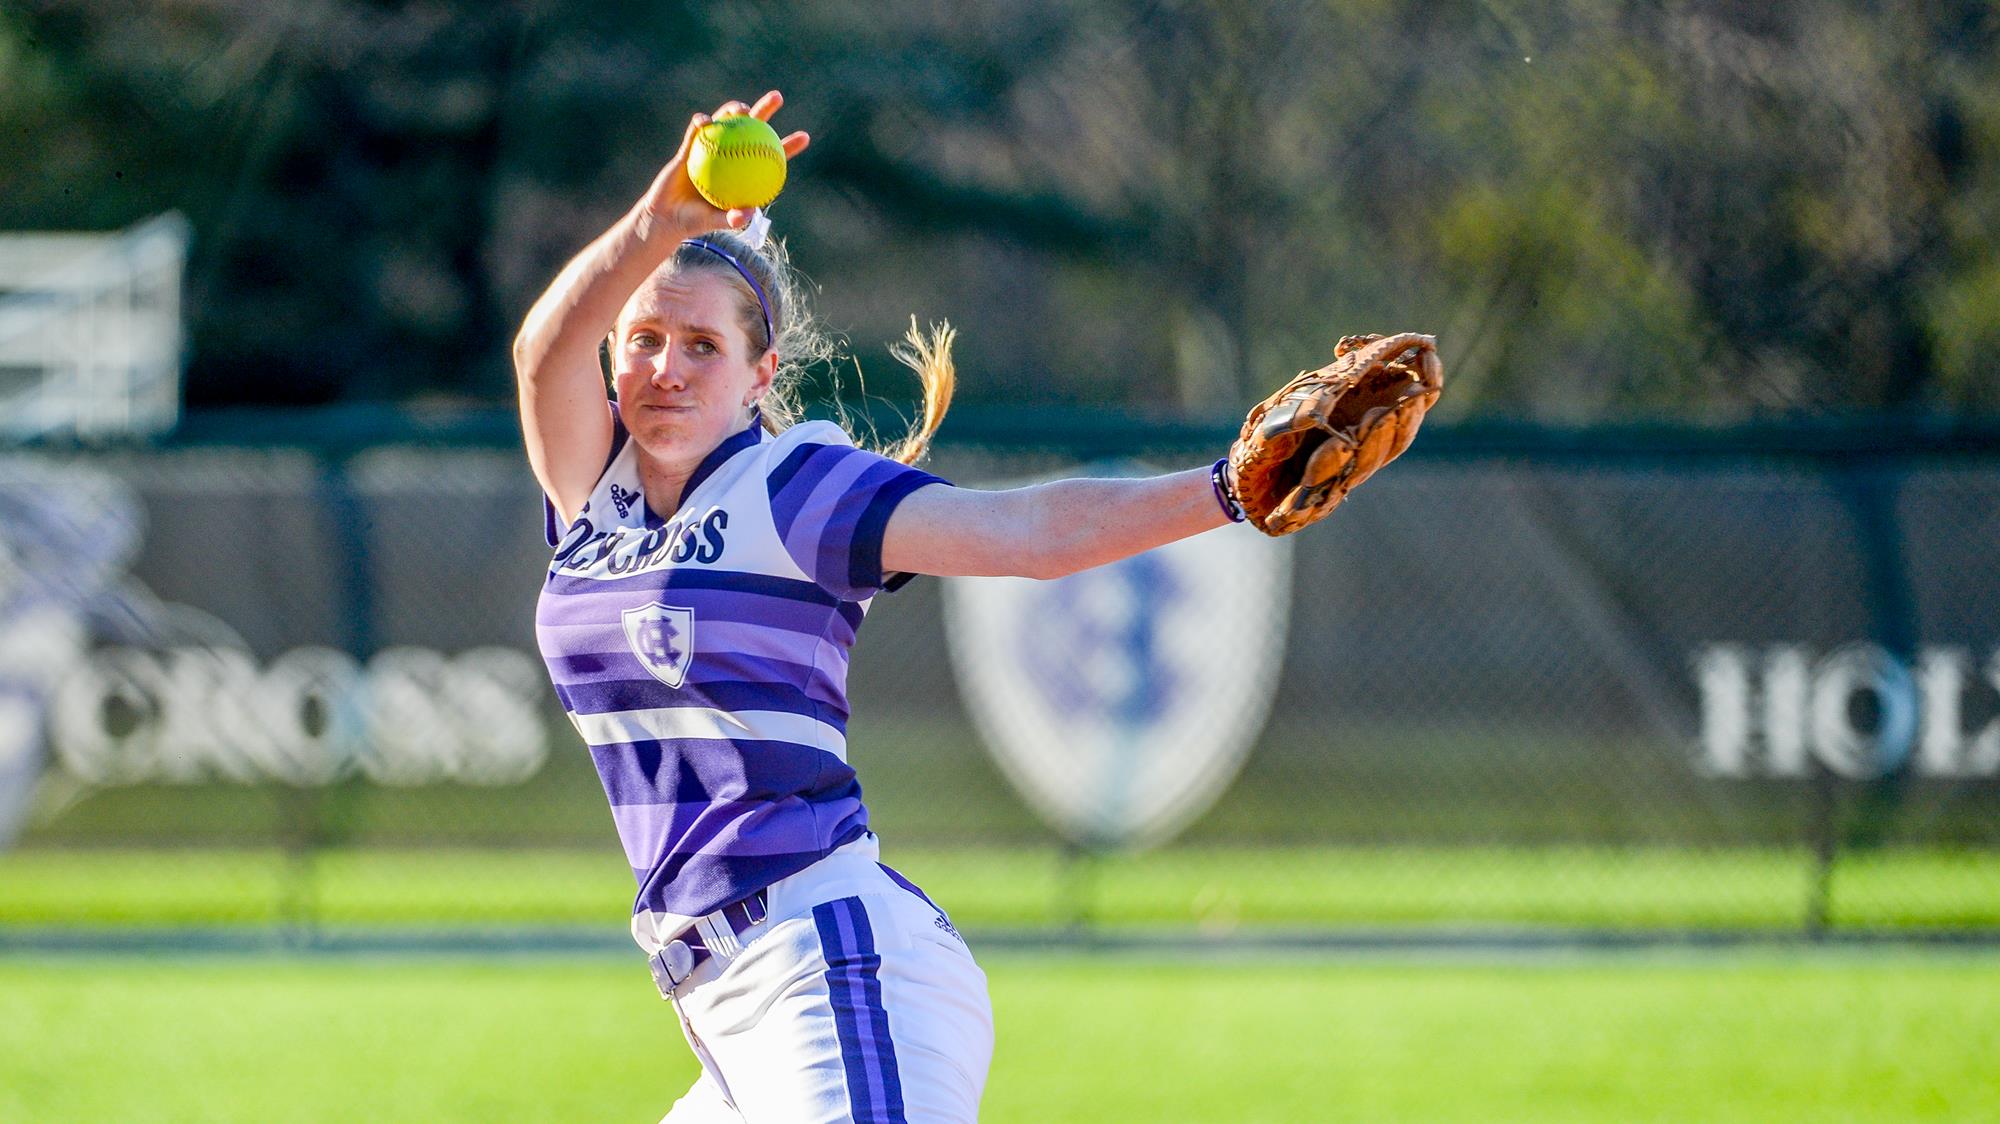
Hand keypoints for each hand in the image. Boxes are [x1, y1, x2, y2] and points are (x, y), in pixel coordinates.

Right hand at [637, 90, 810, 239]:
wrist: (666, 216)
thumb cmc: (694, 222)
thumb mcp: (713, 221)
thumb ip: (730, 218)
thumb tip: (749, 214)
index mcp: (742, 173)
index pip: (769, 156)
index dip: (788, 146)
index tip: (805, 136)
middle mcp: (729, 157)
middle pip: (751, 129)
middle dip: (765, 110)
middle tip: (777, 97)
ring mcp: (710, 149)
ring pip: (725, 123)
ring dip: (734, 110)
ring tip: (741, 109)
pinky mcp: (689, 147)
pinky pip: (696, 132)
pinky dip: (700, 124)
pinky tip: (703, 121)